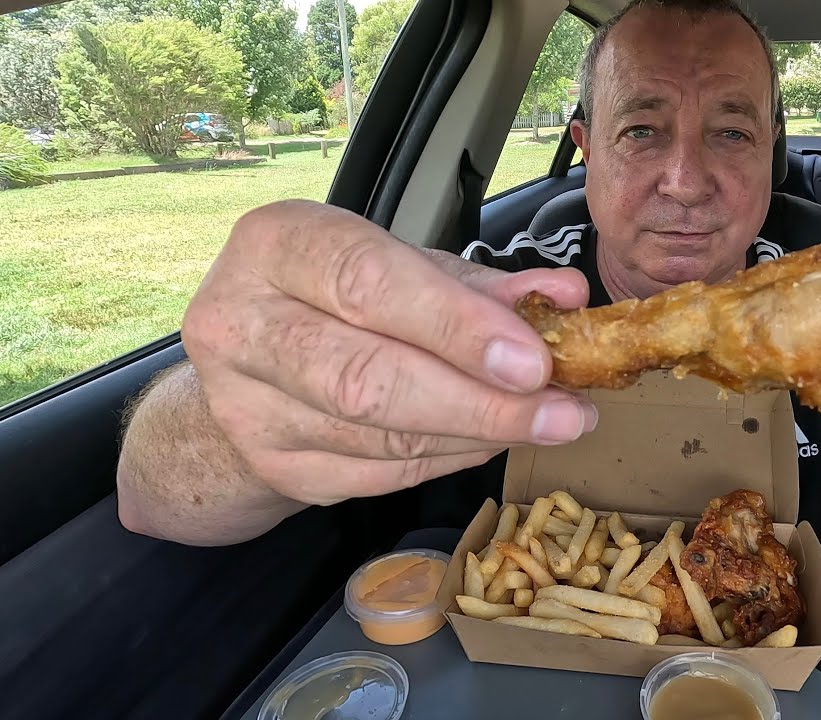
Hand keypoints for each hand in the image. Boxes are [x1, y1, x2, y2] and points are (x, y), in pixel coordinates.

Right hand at [181, 199, 595, 506]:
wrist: (249, 362)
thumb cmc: (337, 299)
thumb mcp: (403, 269)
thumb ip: (480, 285)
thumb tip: (563, 297)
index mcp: (276, 245)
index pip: (367, 284)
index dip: (455, 326)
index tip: (533, 360)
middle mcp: (241, 323)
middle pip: (366, 379)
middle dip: (480, 402)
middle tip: (562, 412)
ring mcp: (247, 407)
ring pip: (379, 437)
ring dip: (479, 434)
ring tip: (548, 423)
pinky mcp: (273, 467)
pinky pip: (379, 476)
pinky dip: (450, 458)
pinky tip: (493, 439)